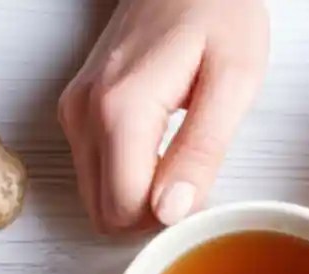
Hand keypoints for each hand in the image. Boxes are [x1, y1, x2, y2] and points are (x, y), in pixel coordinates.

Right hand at [58, 0, 268, 232]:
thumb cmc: (217, 11)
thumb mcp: (234, 81)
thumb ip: (201, 151)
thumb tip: (171, 212)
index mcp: (121, 110)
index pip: (127, 208)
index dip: (170, 217)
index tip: (204, 191)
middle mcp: (84, 114)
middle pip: (105, 212)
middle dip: (153, 216)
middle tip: (195, 180)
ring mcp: (74, 112)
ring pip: (98, 199)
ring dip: (140, 199)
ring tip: (182, 161)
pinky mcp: (77, 112)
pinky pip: (97, 173)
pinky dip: (128, 179)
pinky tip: (162, 152)